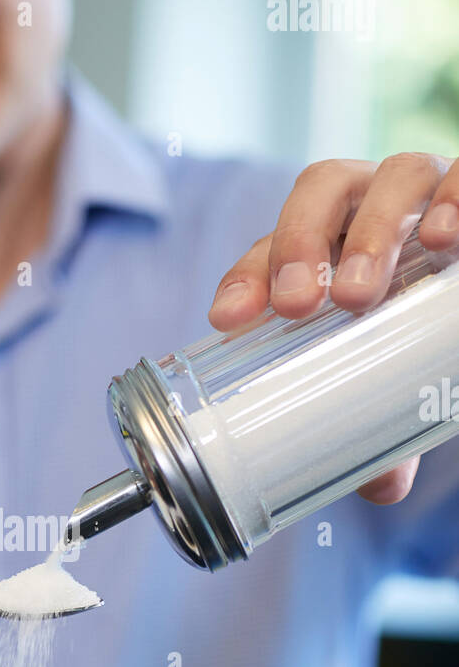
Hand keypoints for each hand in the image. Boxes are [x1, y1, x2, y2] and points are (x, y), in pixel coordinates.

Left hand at [209, 152, 458, 503]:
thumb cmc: (418, 330)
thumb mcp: (392, 375)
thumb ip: (383, 424)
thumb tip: (381, 487)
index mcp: (326, 240)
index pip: (270, 247)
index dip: (246, 278)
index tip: (229, 322)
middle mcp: (369, 202)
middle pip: (321, 192)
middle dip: (301, 246)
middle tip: (298, 307)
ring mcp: (424, 188)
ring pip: (391, 179)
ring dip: (372, 234)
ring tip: (361, 296)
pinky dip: (456, 200)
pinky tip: (447, 238)